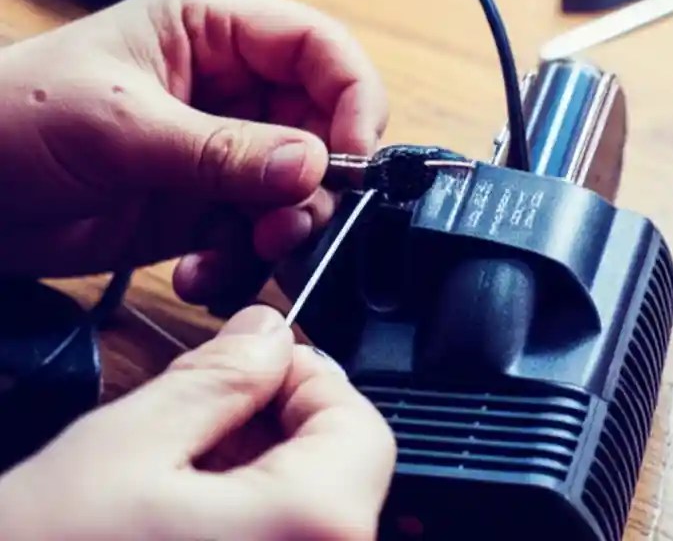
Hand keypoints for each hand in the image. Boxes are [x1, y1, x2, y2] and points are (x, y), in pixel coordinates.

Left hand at [0, 0, 388, 304]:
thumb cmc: (9, 119)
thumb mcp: (122, 128)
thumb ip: (225, 151)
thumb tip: (315, 165)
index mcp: (216, 29)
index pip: (323, 48)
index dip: (354, 99)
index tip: (354, 159)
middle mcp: (232, 84)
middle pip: (325, 124)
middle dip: (319, 181)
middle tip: (288, 223)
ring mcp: (222, 147)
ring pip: (301, 188)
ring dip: (283, 230)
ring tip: (243, 253)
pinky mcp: (205, 203)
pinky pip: (259, 232)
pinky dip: (242, 262)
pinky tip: (199, 273)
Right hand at [0, 305, 396, 540]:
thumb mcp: (125, 448)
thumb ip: (217, 380)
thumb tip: (267, 335)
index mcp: (310, 528)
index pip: (363, 429)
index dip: (310, 379)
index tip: (257, 361)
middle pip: (342, 476)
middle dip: (280, 428)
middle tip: (204, 411)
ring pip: (310, 514)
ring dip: (259, 476)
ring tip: (175, 473)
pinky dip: (246, 522)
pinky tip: (179, 518)